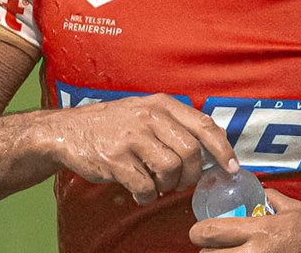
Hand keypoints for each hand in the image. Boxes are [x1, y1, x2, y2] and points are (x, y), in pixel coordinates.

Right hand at [41, 93, 236, 204]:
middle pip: (191, 152)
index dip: (223, 150)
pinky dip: (147, 196)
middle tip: (181, 181)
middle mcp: (149, 117)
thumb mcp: (146, 111)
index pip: (204, 125)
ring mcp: (132, 137)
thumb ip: (175, 125)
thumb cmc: (114, 124)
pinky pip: (146, 187)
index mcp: (162, 104)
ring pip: (171, 170)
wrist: (68, 131)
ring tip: (156, 183)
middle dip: (191, 175)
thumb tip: (211, 152)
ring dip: (168, 185)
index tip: (231, 168)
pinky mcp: (116, 159)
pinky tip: (140, 192)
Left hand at [190, 189, 300, 251]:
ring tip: (229, 252)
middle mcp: (256, 252)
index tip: (199, 230)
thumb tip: (259, 189)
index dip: (198, 231)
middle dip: (207, 251)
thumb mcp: (296, 208)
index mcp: (261, 230)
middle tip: (213, 245)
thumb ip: (272, 198)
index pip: (212, 232)